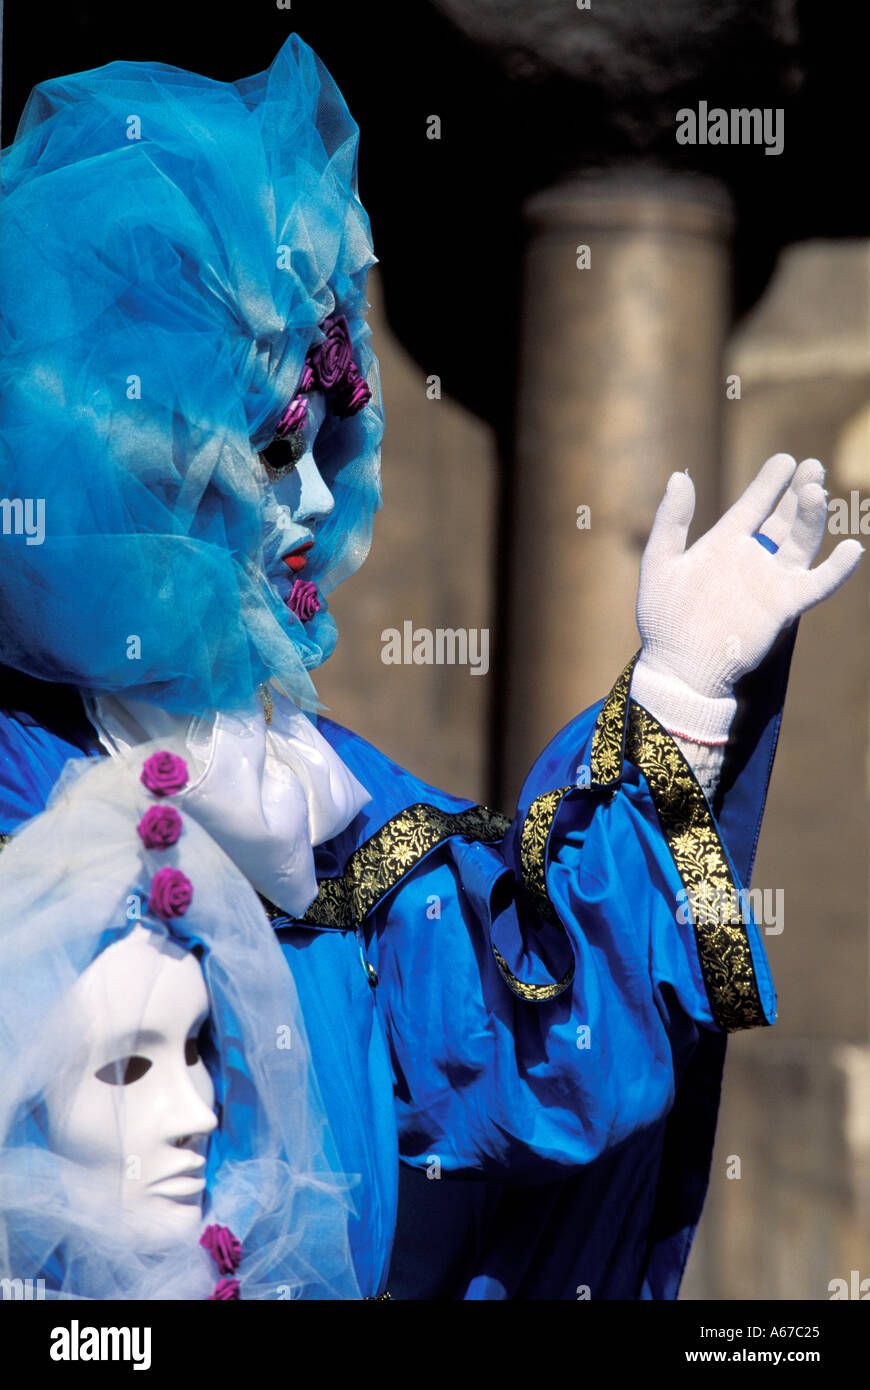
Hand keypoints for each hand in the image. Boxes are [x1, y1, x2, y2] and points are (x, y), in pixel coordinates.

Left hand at [632, 454, 862, 740]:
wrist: (680, 667)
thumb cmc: (664, 619)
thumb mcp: (660, 563)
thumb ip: (671, 520)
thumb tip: (680, 475)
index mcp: (723, 545)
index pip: (753, 506)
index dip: (769, 483)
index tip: (785, 459)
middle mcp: (751, 559)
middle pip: (783, 519)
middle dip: (798, 492)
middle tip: (811, 466)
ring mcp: (770, 582)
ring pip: (801, 542)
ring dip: (811, 518)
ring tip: (816, 490)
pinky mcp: (784, 606)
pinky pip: (817, 585)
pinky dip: (837, 570)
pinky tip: (852, 550)